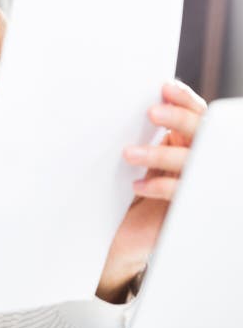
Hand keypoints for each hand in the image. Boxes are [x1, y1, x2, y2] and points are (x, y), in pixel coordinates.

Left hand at [96, 80, 207, 302]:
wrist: (124, 239)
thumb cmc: (128, 194)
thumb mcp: (135, 162)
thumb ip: (142, 138)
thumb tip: (130, 103)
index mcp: (188, 144)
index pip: (198, 116)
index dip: (185, 101)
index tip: (165, 88)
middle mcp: (197, 162)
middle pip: (202, 134)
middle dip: (179, 119)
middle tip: (152, 112)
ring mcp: (196, 186)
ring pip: (191, 162)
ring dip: (160, 154)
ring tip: (129, 153)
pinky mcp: (187, 210)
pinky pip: (182, 194)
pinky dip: (159, 186)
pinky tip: (138, 186)